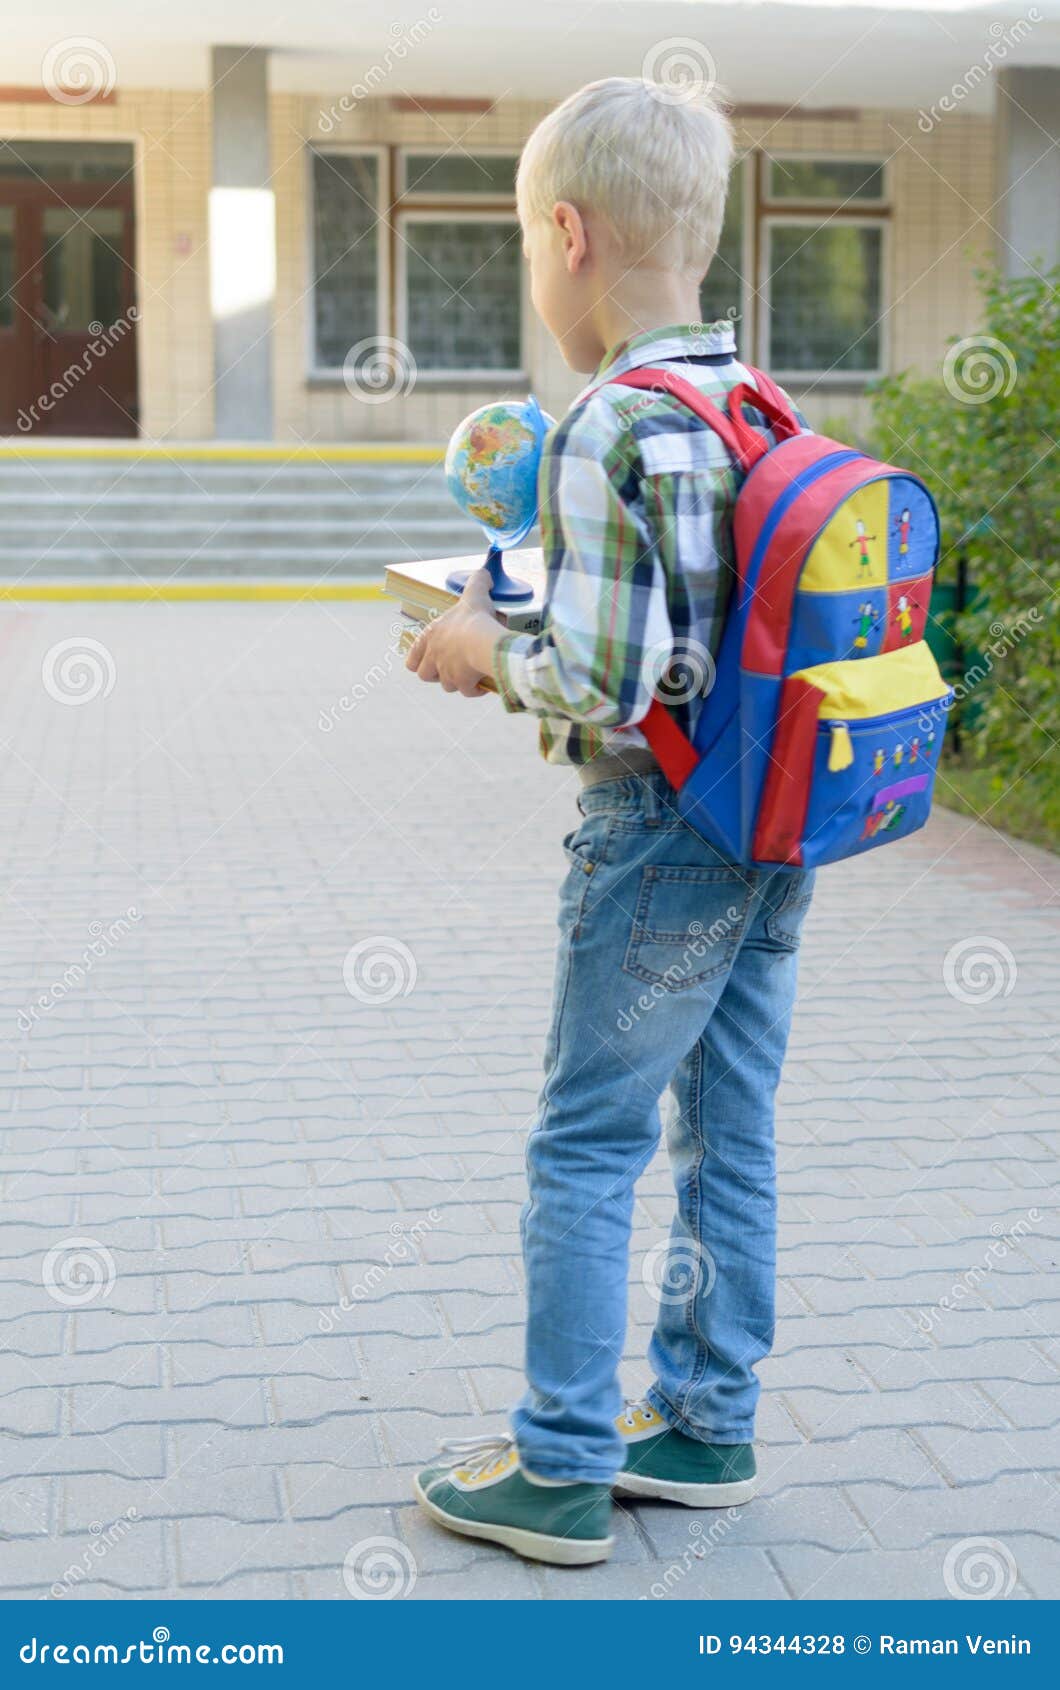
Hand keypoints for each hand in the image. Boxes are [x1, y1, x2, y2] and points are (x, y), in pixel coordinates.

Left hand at [405, 568, 505, 696]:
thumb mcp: (474, 595)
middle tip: (451, 668)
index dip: (419, 660)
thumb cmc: (473, 617)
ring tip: (471, 673)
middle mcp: (434, 658)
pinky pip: (466, 692)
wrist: (482, 640)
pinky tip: (483, 683)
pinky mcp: (461, 684)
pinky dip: (474, 689)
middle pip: (425, 675)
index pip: (411, 658)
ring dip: (458, 681)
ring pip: (448, 685)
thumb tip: (485, 572)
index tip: (430, 660)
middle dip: (437, 674)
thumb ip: (477, 582)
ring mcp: (446, 673)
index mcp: (430, 638)